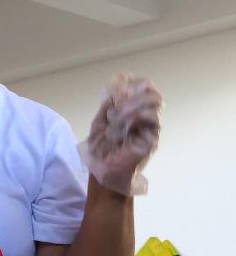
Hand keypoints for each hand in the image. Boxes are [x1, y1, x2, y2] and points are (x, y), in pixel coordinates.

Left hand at [80, 74, 161, 194]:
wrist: (102, 173)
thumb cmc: (101, 150)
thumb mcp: (100, 121)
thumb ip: (108, 104)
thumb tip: (116, 84)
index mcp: (134, 112)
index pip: (143, 87)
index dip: (132, 82)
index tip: (115, 88)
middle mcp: (146, 119)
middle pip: (152, 92)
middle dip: (133, 92)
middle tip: (116, 103)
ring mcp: (151, 129)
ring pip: (155, 103)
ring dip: (132, 105)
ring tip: (117, 117)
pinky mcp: (152, 140)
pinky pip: (152, 120)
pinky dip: (135, 117)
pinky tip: (123, 125)